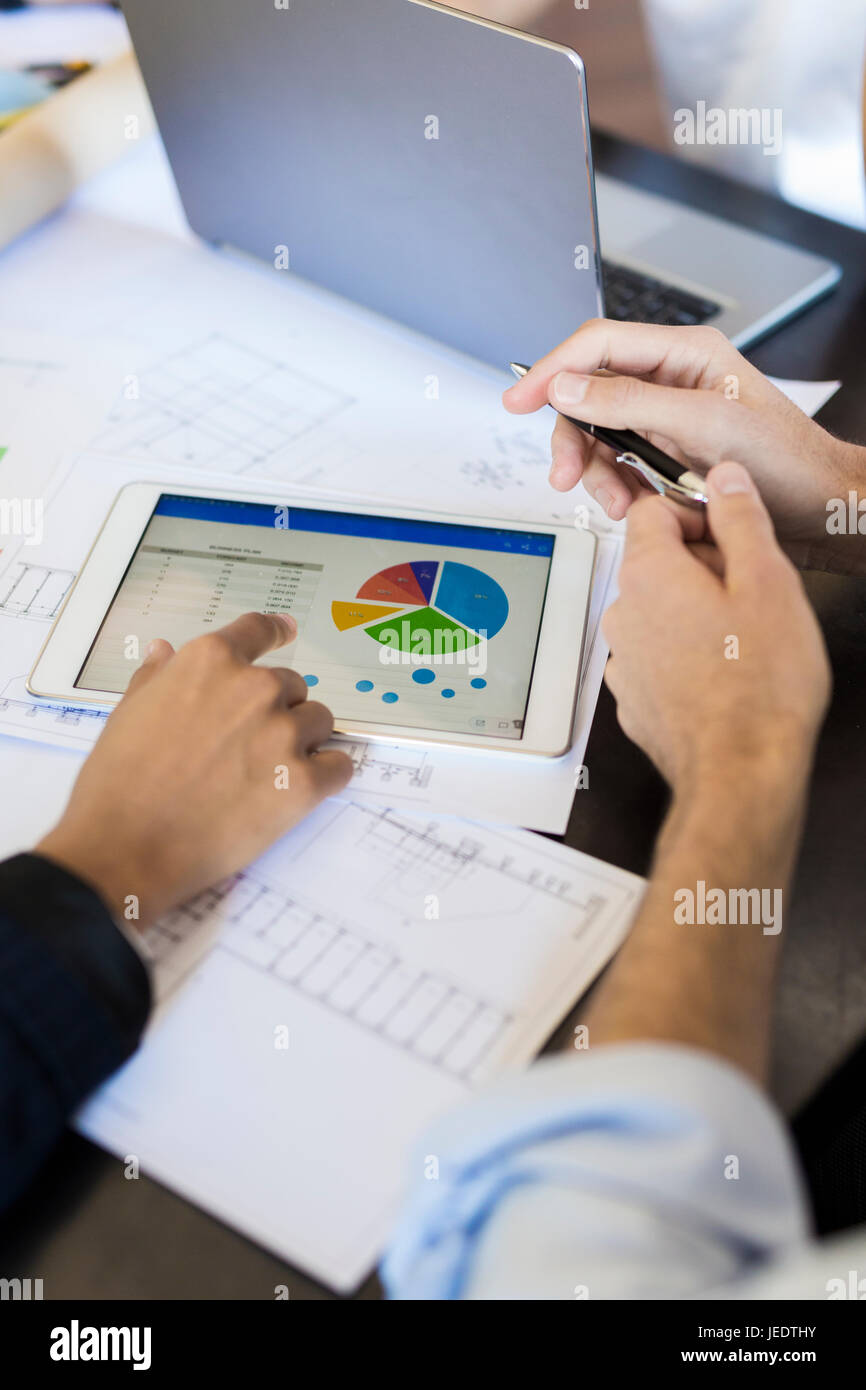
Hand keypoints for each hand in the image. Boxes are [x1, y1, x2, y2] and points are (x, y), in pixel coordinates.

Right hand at [36, 613, 352, 926]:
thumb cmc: (119, 784)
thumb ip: (159, 677)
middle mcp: (254, 688)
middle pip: (293, 686)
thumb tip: (164, 651)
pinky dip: (326, 777)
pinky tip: (295, 793)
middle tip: (245, 749)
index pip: (258, 630)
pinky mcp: (303, 783)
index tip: (287, 632)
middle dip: (277, 711)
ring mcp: (282, 734)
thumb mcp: (128, 714)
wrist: (126, 848)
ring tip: (262, 776)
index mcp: (210, 662)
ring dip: (301, 743)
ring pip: (320, 723)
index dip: (276, 631)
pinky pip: (339, 767)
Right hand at [504, 320, 863, 571]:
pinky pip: (622, 471)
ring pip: (601, 441)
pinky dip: (622, 493)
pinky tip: (641, 508)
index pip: (596, 345)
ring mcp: (666, 420)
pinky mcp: (667, 456)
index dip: (552, 370)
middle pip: (588, 398)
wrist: (819, 507)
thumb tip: (568, 388)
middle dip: (576, 440)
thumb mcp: (702, 424)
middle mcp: (670, 381)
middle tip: (567, 475)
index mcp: (683, 353)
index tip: (519, 399)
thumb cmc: (783, 459)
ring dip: (602, 476)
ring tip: (622, 504)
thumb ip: (629, 402)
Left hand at [602, 462, 830, 795]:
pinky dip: (686, 655)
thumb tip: (724, 478)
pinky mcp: (636, 698)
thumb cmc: (758, 688)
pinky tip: (724, 673)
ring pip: (659, 612)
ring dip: (695, 613)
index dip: (697, 514)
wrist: (741, 772)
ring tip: (743, 641)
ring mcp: (625, 661)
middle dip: (703, 567)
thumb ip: (740, 519)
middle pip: (657, 563)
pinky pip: (658, 656)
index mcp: (649, 575)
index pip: (652, 511)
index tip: (730, 533)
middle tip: (751, 594)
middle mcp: (624, 615)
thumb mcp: (767, 580)